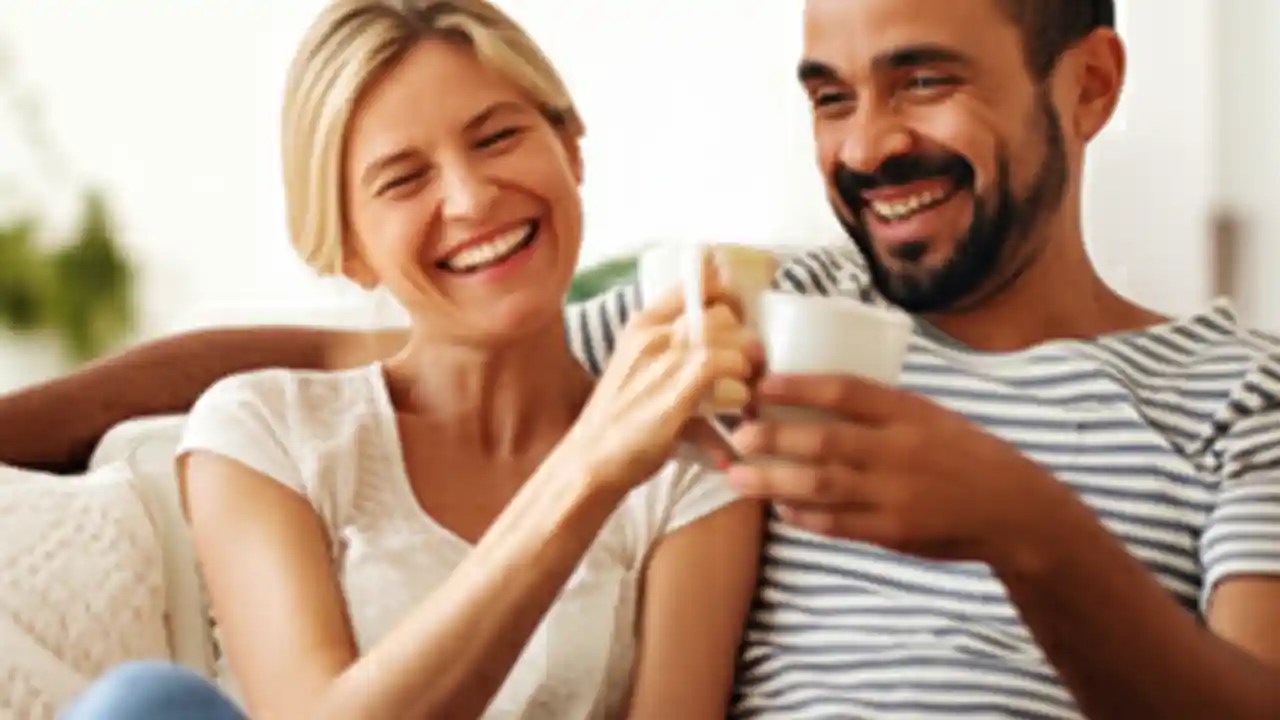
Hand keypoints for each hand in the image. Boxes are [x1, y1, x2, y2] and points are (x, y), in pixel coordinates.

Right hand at [567, 264, 762, 493]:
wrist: (590, 461)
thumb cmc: (620, 422)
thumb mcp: (640, 370)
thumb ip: (675, 353)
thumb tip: (729, 351)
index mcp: (642, 324)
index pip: (695, 284)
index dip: (728, 295)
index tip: (739, 320)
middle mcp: (652, 334)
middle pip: (721, 311)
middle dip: (745, 337)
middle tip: (750, 363)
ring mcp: (663, 361)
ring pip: (729, 335)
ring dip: (748, 362)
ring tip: (747, 386)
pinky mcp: (675, 392)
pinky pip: (723, 365)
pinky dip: (740, 385)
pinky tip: (738, 404)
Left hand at [725, 373, 1074, 566]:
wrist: (1013, 509)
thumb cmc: (964, 453)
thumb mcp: (930, 416)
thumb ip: (880, 409)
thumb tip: (813, 395)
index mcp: (909, 413)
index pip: (846, 391)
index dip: (799, 386)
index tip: (762, 384)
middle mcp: (900, 451)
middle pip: (825, 441)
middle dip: (775, 437)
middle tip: (739, 433)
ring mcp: (895, 495)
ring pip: (822, 486)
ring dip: (774, 482)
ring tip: (738, 477)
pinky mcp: (893, 532)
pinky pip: (837, 524)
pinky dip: (804, 517)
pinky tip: (780, 510)